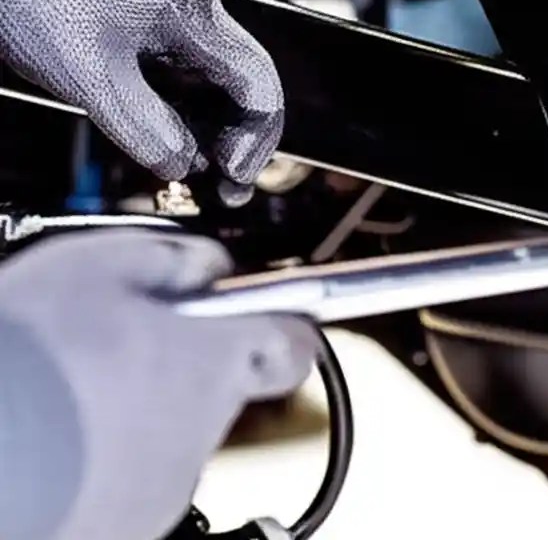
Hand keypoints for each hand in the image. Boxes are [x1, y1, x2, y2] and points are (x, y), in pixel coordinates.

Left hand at [0, 0, 283, 198]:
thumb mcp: (92, 77)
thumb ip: (146, 128)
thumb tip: (183, 166)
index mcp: (193, 14)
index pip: (258, 83)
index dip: (256, 137)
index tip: (233, 174)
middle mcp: (194, 17)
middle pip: (246, 89)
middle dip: (243, 143)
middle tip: (229, 190)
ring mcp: (173, 27)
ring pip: (218, 91)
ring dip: (216, 136)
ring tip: (204, 178)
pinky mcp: (150, 40)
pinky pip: (186, 87)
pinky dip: (188, 122)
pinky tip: (176, 149)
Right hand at [0, 230, 317, 539]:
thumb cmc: (29, 358)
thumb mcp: (98, 265)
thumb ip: (174, 259)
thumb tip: (209, 265)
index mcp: (216, 360)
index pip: (294, 344)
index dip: (279, 322)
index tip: (257, 310)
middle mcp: (205, 428)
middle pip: (223, 388)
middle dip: (184, 365)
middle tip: (123, 344)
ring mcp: (167, 484)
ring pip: (174, 435)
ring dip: (140, 413)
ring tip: (74, 393)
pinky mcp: (128, 525)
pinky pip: (131, 482)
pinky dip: (105, 459)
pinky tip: (60, 437)